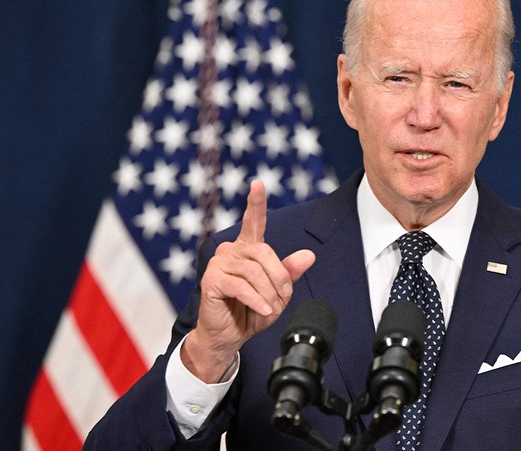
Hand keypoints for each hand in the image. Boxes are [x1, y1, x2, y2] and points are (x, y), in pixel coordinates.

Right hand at [181, 180, 315, 382]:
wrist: (229, 336)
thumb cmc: (251, 311)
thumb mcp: (277, 293)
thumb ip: (290, 272)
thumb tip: (309, 255)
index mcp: (247, 249)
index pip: (253, 221)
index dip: (256, 202)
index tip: (258, 184)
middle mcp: (231, 251)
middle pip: (264, 252)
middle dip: (279, 277)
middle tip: (283, 298)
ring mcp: (218, 264)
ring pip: (254, 272)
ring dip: (268, 294)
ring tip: (271, 308)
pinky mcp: (211, 281)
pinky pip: (242, 287)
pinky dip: (257, 301)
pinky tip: (263, 311)